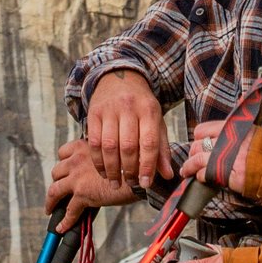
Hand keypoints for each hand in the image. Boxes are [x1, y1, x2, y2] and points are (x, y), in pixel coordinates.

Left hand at [44, 137, 135, 229]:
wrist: (139, 174)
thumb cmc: (131, 162)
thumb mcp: (111, 151)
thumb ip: (100, 156)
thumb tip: (98, 166)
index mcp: (84, 146)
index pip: (63, 152)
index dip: (63, 161)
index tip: (65, 168)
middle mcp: (77, 160)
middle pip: (56, 171)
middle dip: (57, 180)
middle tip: (60, 189)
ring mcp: (77, 178)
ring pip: (54, 190)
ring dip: (51, 200)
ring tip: (50, 208)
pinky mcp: (83, 195)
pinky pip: (69, 211)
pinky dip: (64, 221)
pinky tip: (61, 227)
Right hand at [86, 69, 170, 187]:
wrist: (120, 78)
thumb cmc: (141, 106)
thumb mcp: (156, 121)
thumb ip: (162, 149)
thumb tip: (167, 175)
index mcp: (149, 110)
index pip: (149, 142)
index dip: (147, 165)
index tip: (145, 184)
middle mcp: (129, 107)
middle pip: (128, 145)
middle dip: (129, 170)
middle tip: (131, 183)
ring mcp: (109, 109)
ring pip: (109, 146)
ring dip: (112, 169)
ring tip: (116, 183)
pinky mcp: (94, 112)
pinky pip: (94, 142)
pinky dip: (98, 161)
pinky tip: (104, 172)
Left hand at [180, 109, 259, 193]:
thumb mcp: (252, 131)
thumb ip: (236, 130)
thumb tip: (227, 122)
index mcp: (232, 129)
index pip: (202, 130)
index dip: (197, 139)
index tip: (197, 144)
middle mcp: (227, 142)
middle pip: (197, 146)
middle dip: (191, 154)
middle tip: (190, 161)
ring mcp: (228, 159)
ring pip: (198, 160)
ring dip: (189, 167)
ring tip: (186, 172)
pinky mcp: (230, 176)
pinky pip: (207, 175)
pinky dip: (201, 177)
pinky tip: (202, 179)